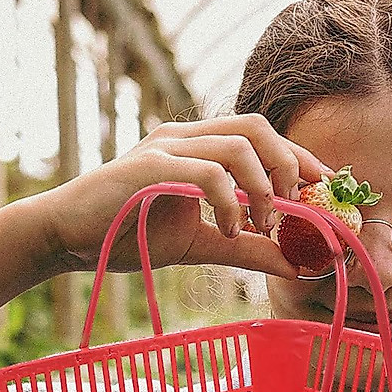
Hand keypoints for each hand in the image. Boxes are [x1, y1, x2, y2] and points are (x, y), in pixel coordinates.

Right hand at [45, 114, 331, 276]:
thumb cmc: (126, 234)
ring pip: (239, 145)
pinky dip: (229, 202)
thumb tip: (294, 264)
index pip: (262, 136)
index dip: (299, 158)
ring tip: (263, 225)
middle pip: (257, 127)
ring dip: (263, 186)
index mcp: (198, 147)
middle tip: (297, 208)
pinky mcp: (150, 166)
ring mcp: (167, 147)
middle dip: (290, 165)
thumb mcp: (198, 245)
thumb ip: (245, 248)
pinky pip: (208, 173)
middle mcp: (186, 137)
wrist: (66, 237)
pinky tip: (228, 230)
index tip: (325, 192)